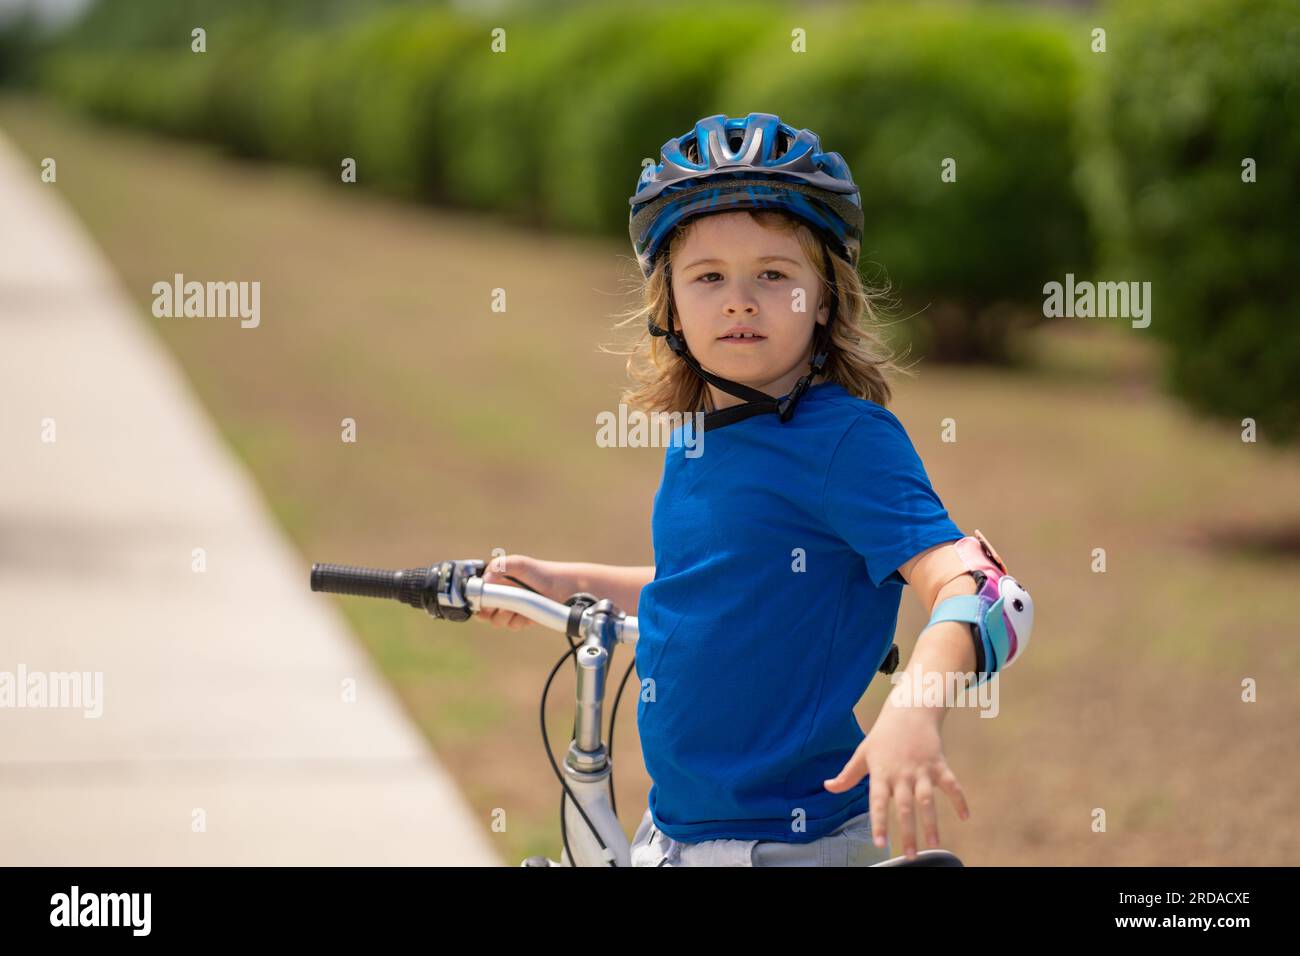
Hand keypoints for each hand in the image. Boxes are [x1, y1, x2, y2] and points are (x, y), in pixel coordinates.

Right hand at [478, 554, 559, 629]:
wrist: (566, 589)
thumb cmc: (543, 574)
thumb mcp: (520, 564)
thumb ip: (501, 566)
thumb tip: (484, 580)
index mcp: (497, 579)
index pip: (477, 594)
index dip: (478, 600)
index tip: (484, 603)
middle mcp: (502, 594)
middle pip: (483, 611)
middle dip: (490, 612)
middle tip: (502, 607)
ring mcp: (512, 607)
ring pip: (496, 621)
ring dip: (505, 616)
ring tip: (518, 608)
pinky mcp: (521, 618)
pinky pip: (512, 626)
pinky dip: (518, 621)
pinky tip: (527, 614)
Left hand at [822, 704, 968, 859]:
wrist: (909, 710)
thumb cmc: (883, 735)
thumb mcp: (862, 753)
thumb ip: (847, 775)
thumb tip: (827, 787)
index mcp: (881, 773)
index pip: (877, 802)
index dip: (878, 823)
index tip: (879, 844)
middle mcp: (901, 774)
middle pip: (905, 807)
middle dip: (907, 832)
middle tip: (911, 856)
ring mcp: (922, 770)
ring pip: (928, 800)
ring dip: (932, 823)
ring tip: (934, 845)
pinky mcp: (939, 764)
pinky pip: (951, 785)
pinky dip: (960, 800)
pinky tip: (966, 817)